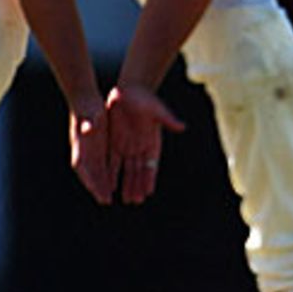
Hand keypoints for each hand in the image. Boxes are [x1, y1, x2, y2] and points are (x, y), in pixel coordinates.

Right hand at [69, 98, 115, 205]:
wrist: (85, 98)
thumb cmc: (86, 106)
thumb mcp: (88, 114)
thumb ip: (88, 122)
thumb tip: (87, 129)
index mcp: (79, 146)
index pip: (83, 168)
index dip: (91, 181)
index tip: (97, 192)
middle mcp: (83, 152)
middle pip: (90, 174)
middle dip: (97, 188)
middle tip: (106, 201)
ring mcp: (90, 150)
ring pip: (96, 172)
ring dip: (102, 184)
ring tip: (109, 198)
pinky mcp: (97, 147)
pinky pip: (102, 164)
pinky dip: (106, 175)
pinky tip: (112, 183)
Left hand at [105, 84, 185, 204]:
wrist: (129, 90)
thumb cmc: (145, 98)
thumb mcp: (156, 108)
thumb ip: (167, 119)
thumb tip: (182, 127)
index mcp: (152, 141)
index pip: (151, 164)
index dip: (149, 178)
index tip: (148, 191)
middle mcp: (141, 147)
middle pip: (139, 170)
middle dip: (137, 186)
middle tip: (135, 201)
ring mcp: (128, 146)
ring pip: (126, 170)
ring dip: (126, 184)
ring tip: (126, 199)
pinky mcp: (115, 143)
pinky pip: (113, 162)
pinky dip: (112, 173)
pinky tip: (111, 185)